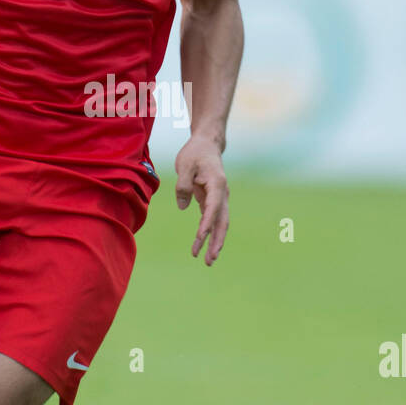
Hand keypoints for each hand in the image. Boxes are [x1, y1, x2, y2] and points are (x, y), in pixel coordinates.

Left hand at [174, 135, 228, 264]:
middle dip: (217, 242)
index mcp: (217, 183)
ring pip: (220, 224)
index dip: (207, 223)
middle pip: (222, 221)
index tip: (200, 237)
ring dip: (215, 242)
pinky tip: (203, 245)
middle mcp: (222, 193)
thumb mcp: (184, 165)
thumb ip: (183, 185)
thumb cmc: (195, 153)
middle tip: (209, 260)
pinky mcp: (214, 201)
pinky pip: (213, 220)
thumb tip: (183, 206)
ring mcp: (220, 198)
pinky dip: (209, 234)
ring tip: (207, 260)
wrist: (207, 144)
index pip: (213, 207)